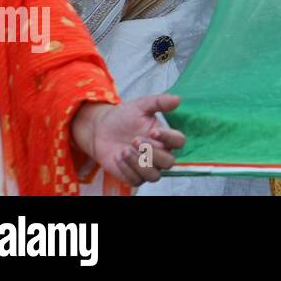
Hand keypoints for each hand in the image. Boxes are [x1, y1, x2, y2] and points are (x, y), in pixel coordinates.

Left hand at [72, 94, 186, 186]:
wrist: (101, 128)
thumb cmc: (125, 116)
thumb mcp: (142, 105)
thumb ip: (160, 102)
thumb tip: (178, 99)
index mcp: (165, 137)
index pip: (179, 142)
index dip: (169, 138)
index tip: (153, 131)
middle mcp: (159, 154)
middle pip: (169, 162)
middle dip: (152, 153)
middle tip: (135, 140)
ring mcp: (147, 167)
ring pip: (154, 175)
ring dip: (140, 164)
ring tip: (125, 150)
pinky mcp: (133, 176)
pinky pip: (136, 180)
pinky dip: (127, 169)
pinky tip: (118, 157)